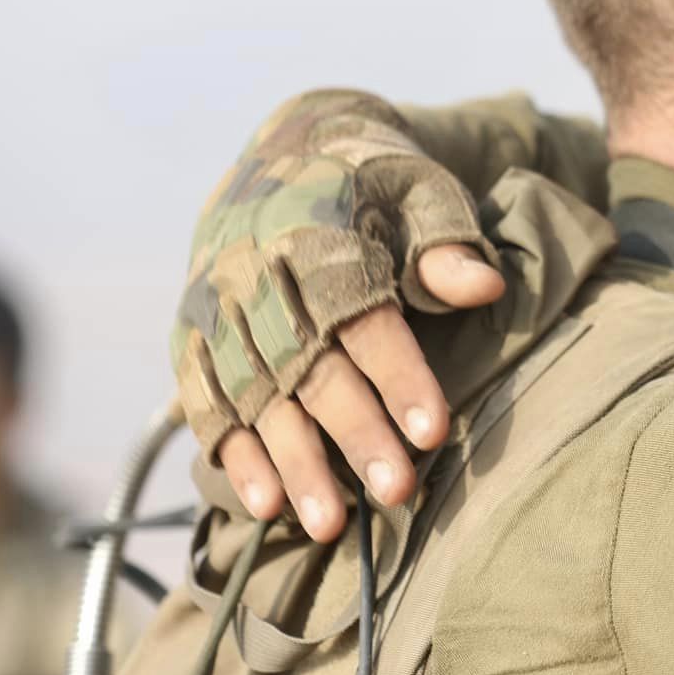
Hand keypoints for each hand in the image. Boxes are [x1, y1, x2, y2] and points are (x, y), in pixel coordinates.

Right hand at [173, 90, 505, 540]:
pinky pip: (206, 404)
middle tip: (397, 491)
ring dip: (293, 462)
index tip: (435, 430)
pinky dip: (235, 455)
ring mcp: (217, 310)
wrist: (289, 149)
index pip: (362, 316)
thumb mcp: (418, 190)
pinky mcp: (191, 337)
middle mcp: (256, 276)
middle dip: (354, 433)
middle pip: (310, 368)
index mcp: (316, 233)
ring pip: (256, 397)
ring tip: (332, 525)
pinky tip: (266, 506)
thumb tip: (482, 288)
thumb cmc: (376, 180)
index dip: (398, 373)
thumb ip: (445, 241)